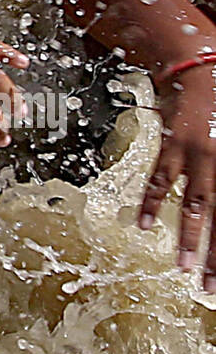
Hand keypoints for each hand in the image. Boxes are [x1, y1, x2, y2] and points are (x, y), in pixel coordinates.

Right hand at [137, 66, 215, 289]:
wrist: (203, 66)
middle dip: (215, 256)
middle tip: (211, 287)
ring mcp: (194, 155)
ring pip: (192, 205)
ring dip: (187, 239)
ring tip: (182, 267)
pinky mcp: (171, 146)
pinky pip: (160, 180)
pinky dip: (152, 204)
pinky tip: (145, 226)